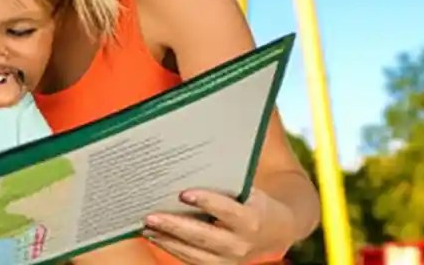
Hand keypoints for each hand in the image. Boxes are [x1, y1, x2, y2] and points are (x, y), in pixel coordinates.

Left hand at [140, 187, 294, 263]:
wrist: (277, 231)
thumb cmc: (255, 204)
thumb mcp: (248, 191)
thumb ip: (224, 185)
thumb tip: (188, 167)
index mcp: (250, 220)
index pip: (226, 210)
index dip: (205, 201)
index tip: (183, 193)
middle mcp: (240, 244)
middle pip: (203, 236)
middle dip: (174, 226)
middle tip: (150, 216)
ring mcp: (229, 260)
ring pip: (193, 253)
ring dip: (167, 240)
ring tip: (146, 226)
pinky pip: (192, 260)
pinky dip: (171, 248)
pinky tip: (155, 236)